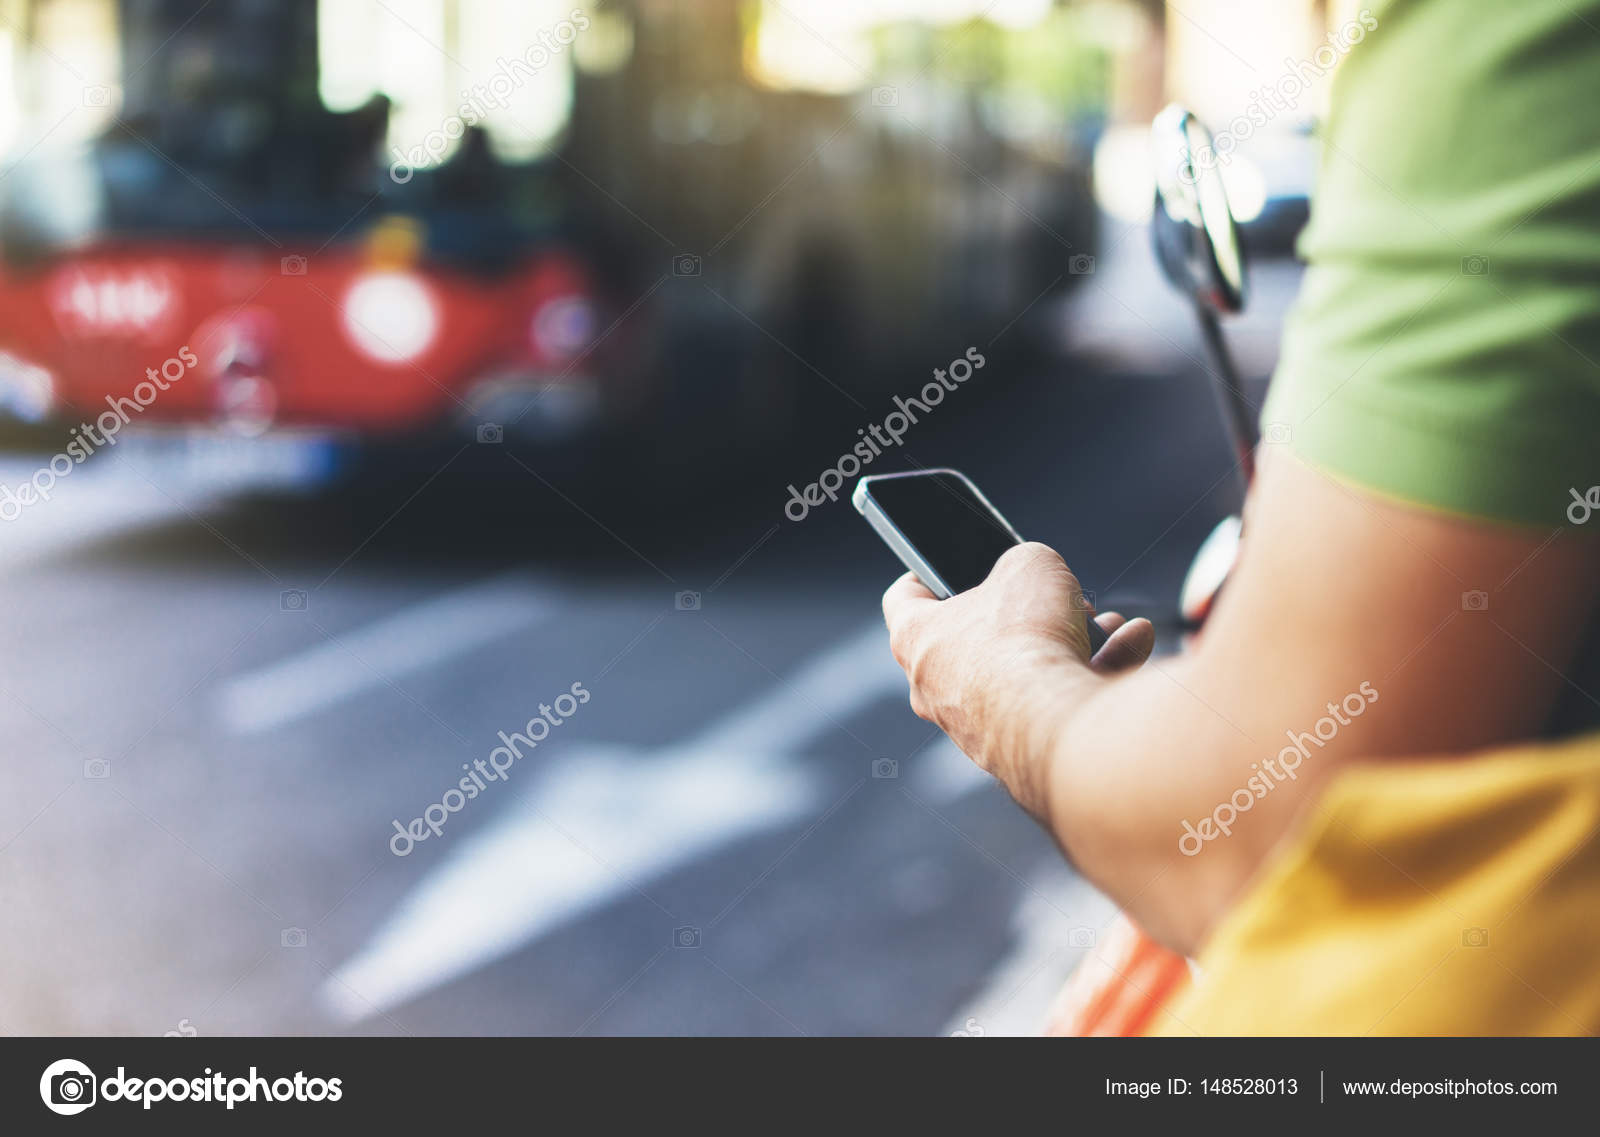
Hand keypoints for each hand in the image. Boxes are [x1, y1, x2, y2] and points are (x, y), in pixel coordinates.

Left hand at [882, 543, 1153, 814]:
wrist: (1058, 722)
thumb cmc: (1025, 638)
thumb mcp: (1030, 564)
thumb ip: (1028, 562)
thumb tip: (1038, 576)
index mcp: (917, 640)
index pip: (903, 600)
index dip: (924, 574)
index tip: (945, 563)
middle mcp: (937, 690)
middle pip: (976, 639)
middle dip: (1024, 614)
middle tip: (1057, 596)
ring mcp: (978, 728)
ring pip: (1026, 673)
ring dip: (1071, 644)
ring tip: (1107, 624)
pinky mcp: (1023, 752)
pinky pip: (1058, 704)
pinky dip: (1095, 675)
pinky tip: (1134, 644)